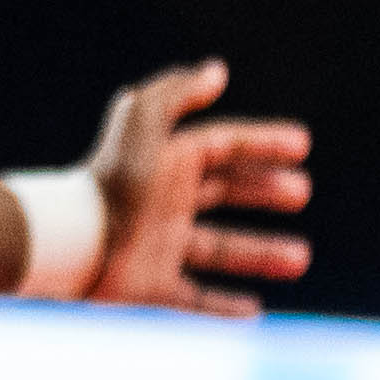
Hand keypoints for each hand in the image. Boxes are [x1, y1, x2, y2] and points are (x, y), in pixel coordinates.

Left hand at [81, 59, 313, 315]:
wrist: (76, 238)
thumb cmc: (114, 179)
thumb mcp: (143, 122)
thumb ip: (177, 93)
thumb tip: (217, 70)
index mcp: (166, 162)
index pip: (222, 145)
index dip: (261, 142)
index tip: (302, 143)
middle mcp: (165, 202)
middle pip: (223, 192)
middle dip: (263, 191)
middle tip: (301, 192)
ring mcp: (160, 245)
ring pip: (220, 249)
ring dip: (261, 252)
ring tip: (300, 258)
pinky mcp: (152, 285)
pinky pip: (193, 298)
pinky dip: (223, 306)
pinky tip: (255, 309)